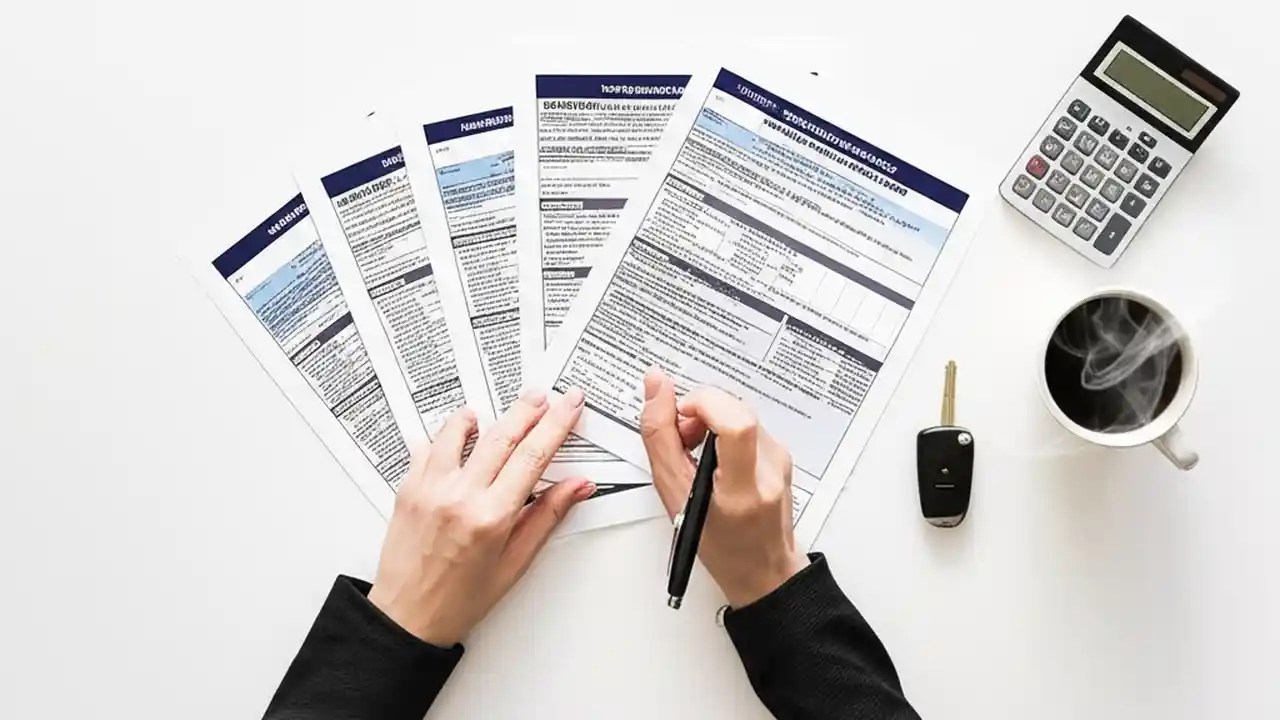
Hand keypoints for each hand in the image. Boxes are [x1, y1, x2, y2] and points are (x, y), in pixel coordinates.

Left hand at [368, 389, 594, 645]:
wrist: (407, 617)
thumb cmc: (461, 599)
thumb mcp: (515, 563)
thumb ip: (547, 517)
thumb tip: (578, 485)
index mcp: (491, 517)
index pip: (533, 456)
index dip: (557, 425)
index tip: (571, 404)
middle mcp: (459, 496)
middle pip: (502, 436)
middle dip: (528, 410)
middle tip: (545, 395)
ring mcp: (430, 489)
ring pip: (458, 433)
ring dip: (482, 416)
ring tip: (495, 412)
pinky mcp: (407, 489)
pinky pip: (427, 447)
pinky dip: (444, 435)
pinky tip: (457, 435)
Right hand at [640, 370, 808, 607]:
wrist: (764, 569)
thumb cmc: (721, 546)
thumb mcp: (676, 501)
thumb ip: (661, 440)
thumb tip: (656, 386)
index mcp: (744, 489)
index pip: (737, 424)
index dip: (703, 405)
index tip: (679, 413)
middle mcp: (770, 468)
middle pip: (735, 409)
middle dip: (698, 410)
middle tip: (682, 438)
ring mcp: (780, 458)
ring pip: (738, 411)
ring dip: (709, 420)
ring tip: (694, 451)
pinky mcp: (781, 452)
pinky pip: (746, 422)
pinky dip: (723, 429)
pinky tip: (713, 455)